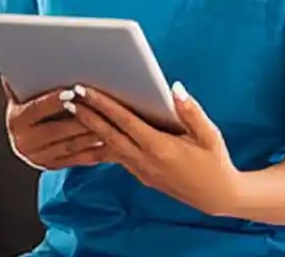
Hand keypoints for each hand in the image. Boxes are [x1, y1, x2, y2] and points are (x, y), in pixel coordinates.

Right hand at [3, 79, 115, 169]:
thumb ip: (22, 78)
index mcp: (15, 121)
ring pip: (72, 146)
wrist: (22, 136)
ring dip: (92, 133)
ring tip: (110, 121)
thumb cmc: (25, 105)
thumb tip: (21, 57)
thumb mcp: (19, 91)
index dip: (54, 100)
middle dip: (81, 117)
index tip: (72, 90)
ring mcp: (38, 158)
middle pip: (58, 129)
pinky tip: (109, 139)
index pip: (36, 109)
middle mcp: (23, 142)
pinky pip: (79, 159)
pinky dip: (95, 150)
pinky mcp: (54, 166)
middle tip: (99, 105)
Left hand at [65, 82, 240, 215]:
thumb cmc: (215, 161)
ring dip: (90, 129)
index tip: (85, 90)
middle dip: (86, 115)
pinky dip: (100, 144)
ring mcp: (141, 170)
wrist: (217, 197)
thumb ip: (190, 111)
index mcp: (160, 148)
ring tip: (72, 111)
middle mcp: (146, 160)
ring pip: (109, 147)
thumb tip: (174, 87)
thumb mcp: (210, 135)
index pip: (125, 121)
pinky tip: (90, 132)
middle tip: (67, 97)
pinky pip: (115, 157)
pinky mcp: (141, 175)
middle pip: (108, 135)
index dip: (103, 104)